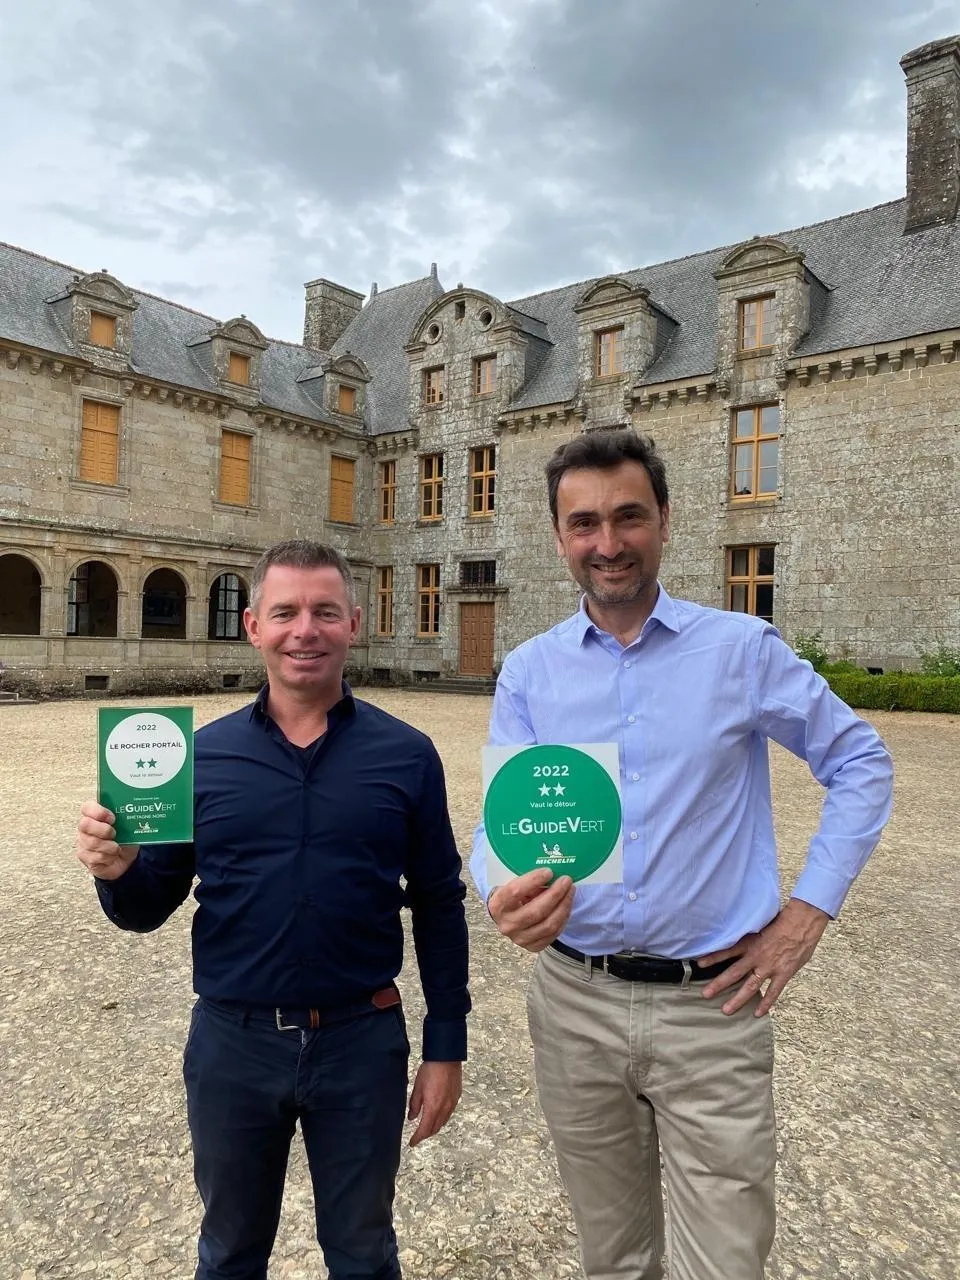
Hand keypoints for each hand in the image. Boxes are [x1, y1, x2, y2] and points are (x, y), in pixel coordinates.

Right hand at [76, 801, 138, 880]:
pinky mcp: (84, 857)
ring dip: (110, 847)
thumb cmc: (124, 838)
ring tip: (117, 848)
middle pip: (85, 824)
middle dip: (104, 830)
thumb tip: (131, 811)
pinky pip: (95, 857)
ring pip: (92, 843)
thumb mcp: (127, 825)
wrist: (125, 858)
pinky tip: (112, 857)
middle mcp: (85, 828)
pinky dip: (108, 858)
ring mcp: (83, 842)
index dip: (99, 812)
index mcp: (94, 815)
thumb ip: (124, 816)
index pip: (87, 807)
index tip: (113, 818)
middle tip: (115, 834)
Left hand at [407, 1061, 461, 1146]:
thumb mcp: (417, 1088)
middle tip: (418, 1136)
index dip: (417, 1138)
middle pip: (435, 1129)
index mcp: (433, 1108)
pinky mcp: (456, 1097)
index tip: (412, 1143)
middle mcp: (444, 1109)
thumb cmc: (431, 1070)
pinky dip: (442, 1118)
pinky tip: (438, 1114)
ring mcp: (452, 1103)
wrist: (447, 1058)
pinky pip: (449, 1113)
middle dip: (426, 1135)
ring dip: (434, 1127)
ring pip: (443, 1122)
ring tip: (427, 1126)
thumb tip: (412, 1117)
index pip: (424, 1130)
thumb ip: (414, 1105)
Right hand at [488, 868, 574, 952]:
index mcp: (498, 905)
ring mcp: (520, 938)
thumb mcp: (513, 886)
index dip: (534, 880)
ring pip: (548, 924)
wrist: (507, 918)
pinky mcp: (533, 946)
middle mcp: (507, 925)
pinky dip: (563, 918)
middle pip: (536, 911)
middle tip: (566, 880)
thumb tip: (552, 875)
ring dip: (563, 906)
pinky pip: (554, 934)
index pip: (516, 891)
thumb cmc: (512, 897)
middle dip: (555, 894)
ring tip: (570, 891)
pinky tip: (566, 906)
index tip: (548, 871)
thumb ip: (529, 882)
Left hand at [698, 898, 830, 1015]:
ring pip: (750, 986)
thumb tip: (738, 935)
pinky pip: (773, 992)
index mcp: (750, 943)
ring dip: (737, 999)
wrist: (801, 924)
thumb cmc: (782, 921)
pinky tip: (757, 1013)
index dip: (712, 958)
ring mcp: (769, 967)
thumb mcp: (760, 924)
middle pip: (734, 973)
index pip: (727, 951)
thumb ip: (750, 934)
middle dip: (719, 984)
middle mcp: (756, 957)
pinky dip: (765, 1003)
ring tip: (726, 1010)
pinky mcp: (783, 974)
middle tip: (705, 994)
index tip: (699, 964)